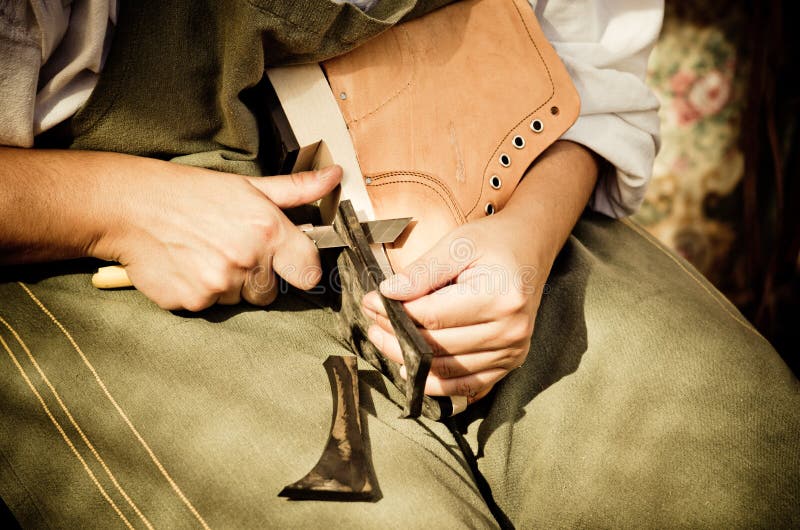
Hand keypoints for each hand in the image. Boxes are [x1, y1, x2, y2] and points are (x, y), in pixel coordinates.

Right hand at [97, 162, 341, 310]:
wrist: (129, 206)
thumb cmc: (190, 192)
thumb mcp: (247, 186)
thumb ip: (295, 190)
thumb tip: (335, 176)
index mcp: (266, 230)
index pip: (309, 271)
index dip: (302, 269)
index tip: (291, 264)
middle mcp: (246, 260)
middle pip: (271, 292)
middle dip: (258, 276)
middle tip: (232, 250)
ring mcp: (218, 285)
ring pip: (239, 300)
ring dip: (229, 285)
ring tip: (206, 254)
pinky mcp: (192, 303)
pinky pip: (209, 308)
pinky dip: (201, 292)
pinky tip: (188, 266)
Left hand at [360, 213, 547, 403]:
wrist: (531, 248)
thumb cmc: (494, 242)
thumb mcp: (457, 244)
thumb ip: (422, 271)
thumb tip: (387, 294)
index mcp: (499, 297)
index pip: (433, 316)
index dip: (395, 312)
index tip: (371, 301)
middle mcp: (510, 330)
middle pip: (437, 347)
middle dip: (396, 336)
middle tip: (372, 321)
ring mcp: (512, 351)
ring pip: (447, 370)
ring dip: (409, 361)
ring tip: (385, 340)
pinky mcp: (509, 363)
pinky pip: (467, 386)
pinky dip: (436, 383)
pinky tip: (412, 369)